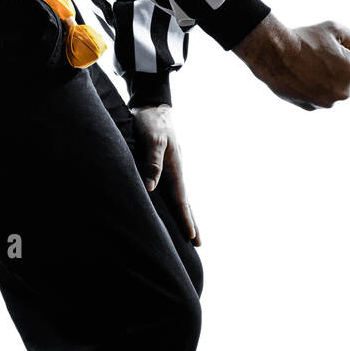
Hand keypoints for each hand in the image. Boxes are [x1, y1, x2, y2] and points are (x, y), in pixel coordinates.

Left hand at [130, 103, 200, 244]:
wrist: (152, 106)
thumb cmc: (151, 122)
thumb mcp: (152, 140)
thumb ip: (152, 162)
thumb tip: (151, 188)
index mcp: (175, 167)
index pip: (181, 199)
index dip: (186, 219)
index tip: (192, 238)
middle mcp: (174, 171)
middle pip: (183, 202)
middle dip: (190, 222)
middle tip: (199, 244)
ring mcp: (170, 168)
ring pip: (177, 197)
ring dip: (182, 214)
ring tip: (187, 231)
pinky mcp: (161, 165)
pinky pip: (168, 189)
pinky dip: (172, 202)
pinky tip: (169, 207)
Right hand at [233, 13, 349, 110]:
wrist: (274, 55)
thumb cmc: (304, 39)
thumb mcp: (333, 27)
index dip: (342, 50)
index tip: (325, 47)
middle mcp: (343, 91)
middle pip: (346, 76)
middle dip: (336, 68)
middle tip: (315, 56)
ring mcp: (326, 102)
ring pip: (331, 88)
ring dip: (324, 80)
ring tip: (306, 66)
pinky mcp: (311, 107)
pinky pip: (317, 96)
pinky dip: (311, 88)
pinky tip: (299, 77)